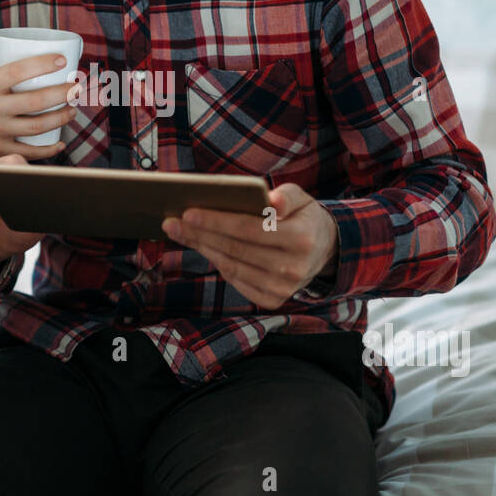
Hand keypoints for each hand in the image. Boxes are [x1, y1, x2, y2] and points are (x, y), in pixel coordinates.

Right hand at [0, 53, 75, 162]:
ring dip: (61, 118)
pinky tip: (60, 142)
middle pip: (36, 101)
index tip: (62, 61)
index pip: (18, 72)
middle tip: (77, 88)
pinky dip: (48, 149)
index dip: (43, 64)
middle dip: (63, 94)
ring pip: (37, 127)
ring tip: (72, 110)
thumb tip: (16, 48)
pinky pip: (28, 152)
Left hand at [161, 183, 338, 310]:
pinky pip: (236, 281)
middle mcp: (293, 268)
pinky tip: (203, 247)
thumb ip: (286, 196)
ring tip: (180, 232)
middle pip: (235, 249)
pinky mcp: (273, 300)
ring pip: (231, 266)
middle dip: (199, 234)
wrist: (325, 250)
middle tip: (171, 222)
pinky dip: (218, 264)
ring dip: (202, 248)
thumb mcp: (302, 198)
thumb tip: (269, 201)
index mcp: (301, 239)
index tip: (187, 212)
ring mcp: (283, 289)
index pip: (250, 230)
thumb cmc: (303, 217)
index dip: (217, 222)